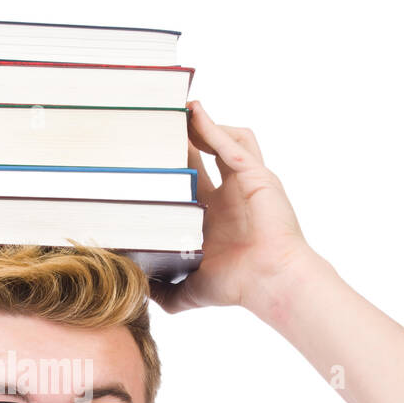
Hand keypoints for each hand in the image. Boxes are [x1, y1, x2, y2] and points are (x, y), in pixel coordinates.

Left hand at [149, 100, 322, 316]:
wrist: (269, 282)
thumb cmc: (237, 286)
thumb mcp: (187, 290)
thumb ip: (162, 289)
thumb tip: (134, 287)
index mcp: (212, 217)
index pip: (187, 182)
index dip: (169, 168)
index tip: (142, 160)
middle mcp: (227, 196)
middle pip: (201, 156)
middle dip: (179, 140)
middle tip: (153, 126)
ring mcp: (243, 183)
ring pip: (222, 141)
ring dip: (200, 125)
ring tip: (174, 112)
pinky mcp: (255, 175)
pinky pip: (233, 143)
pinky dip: (213, 128)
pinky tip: (194, 114)